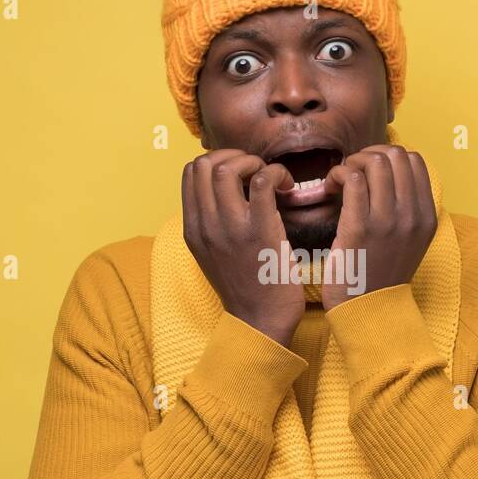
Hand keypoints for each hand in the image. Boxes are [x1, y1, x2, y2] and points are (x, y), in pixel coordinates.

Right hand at [182, 149, 303, 346]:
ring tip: (272, 180)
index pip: (190, 172)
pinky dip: (277, 174)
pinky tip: (288, 188)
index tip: (240, 175)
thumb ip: (211, 224)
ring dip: (254, 163)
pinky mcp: (259, 231)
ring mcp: (230, 228)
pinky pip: (261, 180)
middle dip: (234, 157)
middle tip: (257, 174)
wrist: (261, 321)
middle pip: (204, 163)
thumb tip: (222, 193)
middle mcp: (205, 225)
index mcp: (192, 229)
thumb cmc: (246, 287)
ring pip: (227, 167)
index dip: (217, 161)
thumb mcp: (213, 255)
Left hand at [319, 145, 437, 310]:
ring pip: (374, 162)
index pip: (415, 161)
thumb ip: (408, 208)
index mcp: (427, 216)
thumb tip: (391, 171)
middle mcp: (412, 215)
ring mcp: (388, 220)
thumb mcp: (410, 240)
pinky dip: (338, 175)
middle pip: (395, 155)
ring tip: (341, 181)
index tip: (370, 172)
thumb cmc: (381, 273)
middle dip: (369, 155)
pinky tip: (329, 189)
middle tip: (352, 173)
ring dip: (352, 163)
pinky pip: (352, 179)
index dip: (389, 157)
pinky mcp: (360, 227)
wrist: (368, 310)